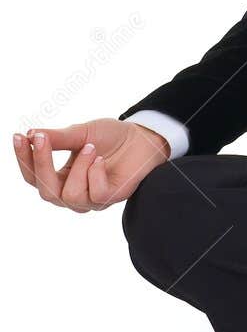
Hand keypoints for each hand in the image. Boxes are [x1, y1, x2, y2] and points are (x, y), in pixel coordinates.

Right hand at [12, 118, 170, 211]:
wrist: (142, 137)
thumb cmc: (110, 136)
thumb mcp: (81, 133)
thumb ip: (58, 138)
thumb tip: (31, 135)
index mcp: (60, 177)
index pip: (33, 176)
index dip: (23, 159)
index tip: (18, 136)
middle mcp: (71, 192)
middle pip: (45, 190)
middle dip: (41, 164)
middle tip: (42, 138)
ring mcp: (91, 199)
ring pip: (70, 195)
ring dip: (78, 167)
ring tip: (90, 147)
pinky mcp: (110, 199)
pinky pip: (95, 194)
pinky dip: (95, 173)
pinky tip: (101, 159)